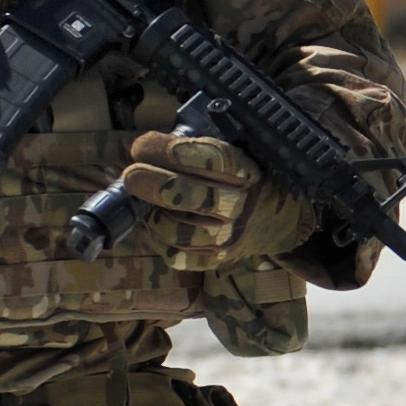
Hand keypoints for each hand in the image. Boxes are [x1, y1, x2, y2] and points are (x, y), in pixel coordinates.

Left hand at [116, 131, 313, 269]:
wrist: (275, 218)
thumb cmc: (244, 176)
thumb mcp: (234, 152)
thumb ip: (195, 147)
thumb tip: (142, 146)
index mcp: (247, 171)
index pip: (211, 160)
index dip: (172, 152)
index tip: (142, 145)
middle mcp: (241, 206)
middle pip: (192, 197)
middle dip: (154, 183)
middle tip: (131, 174)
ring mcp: (228, 237)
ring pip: (176, 231)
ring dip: (151, 214)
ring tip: (142, 199)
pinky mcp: (215, 260)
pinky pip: (176, 255)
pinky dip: (156, 237)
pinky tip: (154, 220)